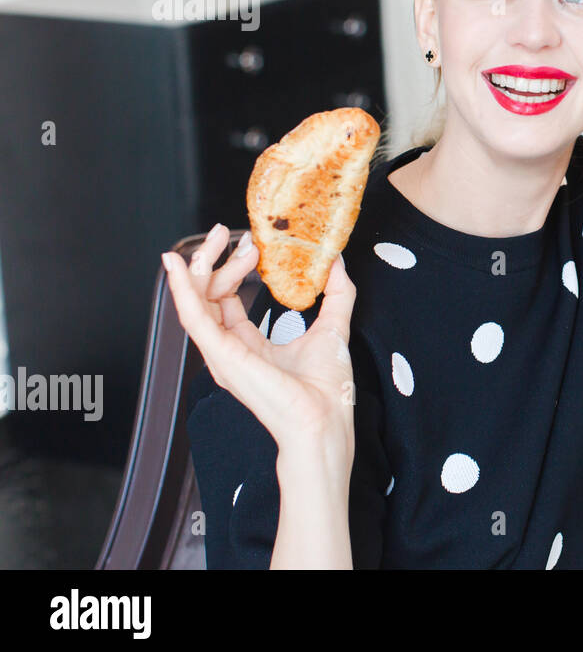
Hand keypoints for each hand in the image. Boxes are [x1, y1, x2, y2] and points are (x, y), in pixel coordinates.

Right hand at [161, 224, 357, 455]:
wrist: (324, 419)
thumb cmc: (326, 388)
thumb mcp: (333, 328)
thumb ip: (337, 293)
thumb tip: (337, 262)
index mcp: (247, 345)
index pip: (226, 299)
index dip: (232, 268)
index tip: (250, 243)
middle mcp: (228, 349)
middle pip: (207, 295)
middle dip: (214, 259)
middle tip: (231, 232)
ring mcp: (220, 354)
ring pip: (195, 300)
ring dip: (202, 265)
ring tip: (217, 238)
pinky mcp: (220, 355)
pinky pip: (192, 317)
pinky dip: (181, 289)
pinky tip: (176, 264)